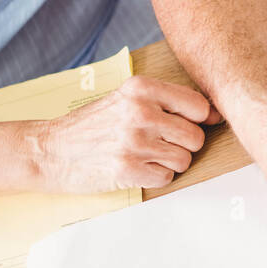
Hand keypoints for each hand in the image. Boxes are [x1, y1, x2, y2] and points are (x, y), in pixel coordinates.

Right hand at [27, 75, 221, 192]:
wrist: (51, 150)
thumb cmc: (94, 125)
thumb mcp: (126, 98)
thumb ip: (168, 101)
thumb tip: (215, 113)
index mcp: (141, 89)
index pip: (199, 106)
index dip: (200, 120)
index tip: (189, 125)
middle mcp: (139, 112)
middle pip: (195, 137)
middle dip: (182, 145)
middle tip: (157, 143)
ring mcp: (134, 142)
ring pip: (184, 160)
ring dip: (169, 162)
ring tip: (144, 154)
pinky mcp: (127, 169)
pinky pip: (166, 178)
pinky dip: (154, 176)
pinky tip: (135, 167)